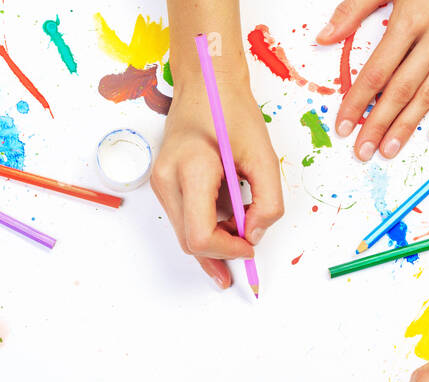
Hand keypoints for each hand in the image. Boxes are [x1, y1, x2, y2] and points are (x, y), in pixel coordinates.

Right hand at [151, 76, 283, 288]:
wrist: (205, 83)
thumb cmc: (231, 111)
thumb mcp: (263, 155)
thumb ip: (267, 201)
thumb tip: (254, 234)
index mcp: (191, 170)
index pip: (201, 236)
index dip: (228, 250)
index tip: (249, 245)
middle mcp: (167, 180)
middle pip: (189, 242)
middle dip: (221, 250)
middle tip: (247, 245)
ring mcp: (160, 183)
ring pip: (184, 235)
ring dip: (214, 239)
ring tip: (238, 226)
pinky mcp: (162, 184)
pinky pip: (182, 219)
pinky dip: (205, 226)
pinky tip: (225, 217)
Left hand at [318, 0, 428, 159]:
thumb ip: (355, 8)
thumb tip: (325, 36)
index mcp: (411, 19)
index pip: (378, 72)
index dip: (358, 102)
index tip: (343, 125)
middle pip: (401, 90)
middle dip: (378, 124)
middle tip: (362, 151)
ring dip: (408, 126)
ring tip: (389, 150)